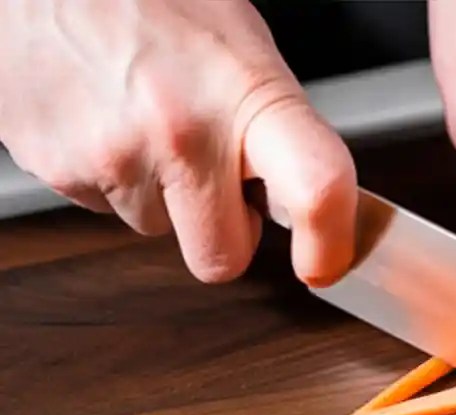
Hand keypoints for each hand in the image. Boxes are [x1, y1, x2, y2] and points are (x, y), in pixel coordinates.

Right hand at [0, 0, 356, 285]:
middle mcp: (182, 135)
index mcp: (245, 94)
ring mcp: (115, 158)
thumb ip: (274, 122)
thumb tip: (302, 188)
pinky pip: (104, 207)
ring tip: (144, 116)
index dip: (328, 241)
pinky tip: (108, 118)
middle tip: (216, 177)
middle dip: (223, 232)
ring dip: (160, 192)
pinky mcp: (58, 171)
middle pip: (222, 258)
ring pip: (158, 229)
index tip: (325, 260)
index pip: (316, 189)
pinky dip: (112, 175)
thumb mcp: (238, 44)